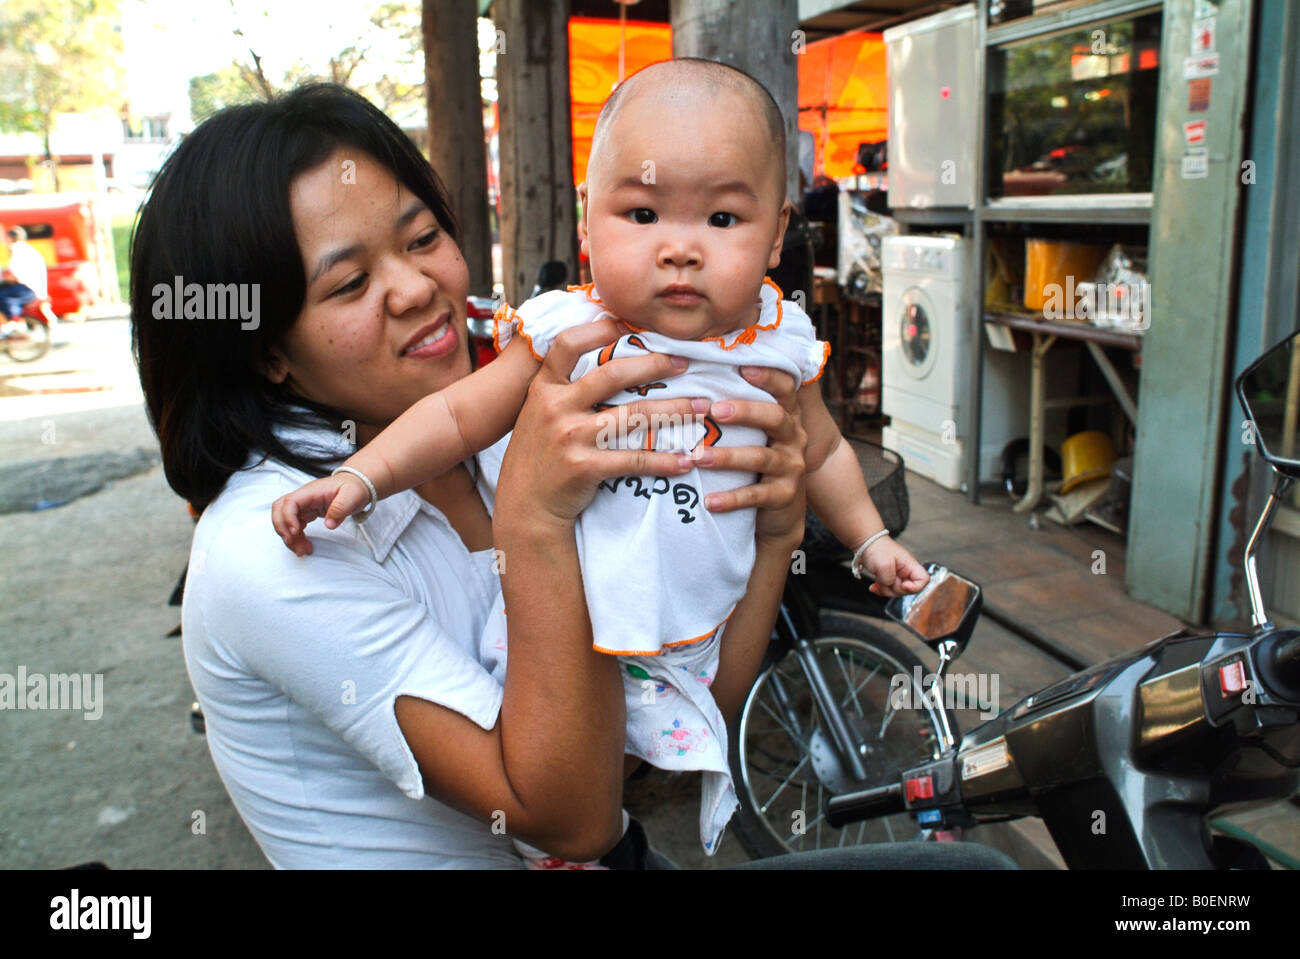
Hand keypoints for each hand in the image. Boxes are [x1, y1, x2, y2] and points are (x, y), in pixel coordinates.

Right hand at [271, 473, 371, 556]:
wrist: (356, 486)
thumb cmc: (353, 489)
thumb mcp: (352, 497)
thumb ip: (340, 509)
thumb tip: (329, 524)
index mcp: (311, 492)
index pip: (290, 502)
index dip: (288, 517)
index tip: (295, 531)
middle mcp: (304, 498)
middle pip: (279, 510)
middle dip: (281, 528)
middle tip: (292, 542)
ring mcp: (304, 506)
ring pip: (285, 521)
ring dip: (289, 537)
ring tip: (302, 550)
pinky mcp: (307, 513)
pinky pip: (294, 526)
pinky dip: (296, 538)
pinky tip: (305, 546)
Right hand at [494, 318, 705, 531]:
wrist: (525, 506)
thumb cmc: (538, 458)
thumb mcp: (536, 415)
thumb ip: (561, 390)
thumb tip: (600, 363)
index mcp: (543, 388)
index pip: (568, 344)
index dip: (599, 329)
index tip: (631, 324)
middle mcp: (555, 407)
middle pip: (613, 374)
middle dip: (655, 365)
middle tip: (684, 365)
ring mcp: (569, 436)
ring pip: (634, 416)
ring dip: (674, 411)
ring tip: (701, 408)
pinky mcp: (584, 466)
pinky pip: (635, 459)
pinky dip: (665, 460)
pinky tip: (686, 460)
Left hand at [692, 364, 807, 547]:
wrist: (779, 512)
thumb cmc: (754, 462)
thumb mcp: (754, 433)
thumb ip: (736, 408)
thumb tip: (696, 376)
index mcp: (785, 415)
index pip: (784, 388)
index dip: (768, 376)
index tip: (742, 367)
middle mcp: (793, 436)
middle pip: (775, 417)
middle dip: (744, 411)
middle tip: (713, 409)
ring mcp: (791, 466)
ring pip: (761, 457)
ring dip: (727, 456)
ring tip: (697, 457)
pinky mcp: (785, 495)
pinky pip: (757, 495)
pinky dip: (732, 498)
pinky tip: (709, 501)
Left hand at [860, 536, 928, 597]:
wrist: (866, 543)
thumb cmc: (877, 548)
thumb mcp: (884, 564)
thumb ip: (889, 578)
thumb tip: (889, 584)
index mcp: (910, 565)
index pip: (923, 580)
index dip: (915, 587)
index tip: (903, 584)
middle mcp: (906, 571)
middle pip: (908, 590)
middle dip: (895, 588)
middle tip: (885, 578)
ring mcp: (897, 576)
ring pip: (897, 592)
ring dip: (885, 589)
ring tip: (878, 579)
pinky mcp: (888, 578)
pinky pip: (888, 590)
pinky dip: (880, 590)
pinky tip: (874, 586)